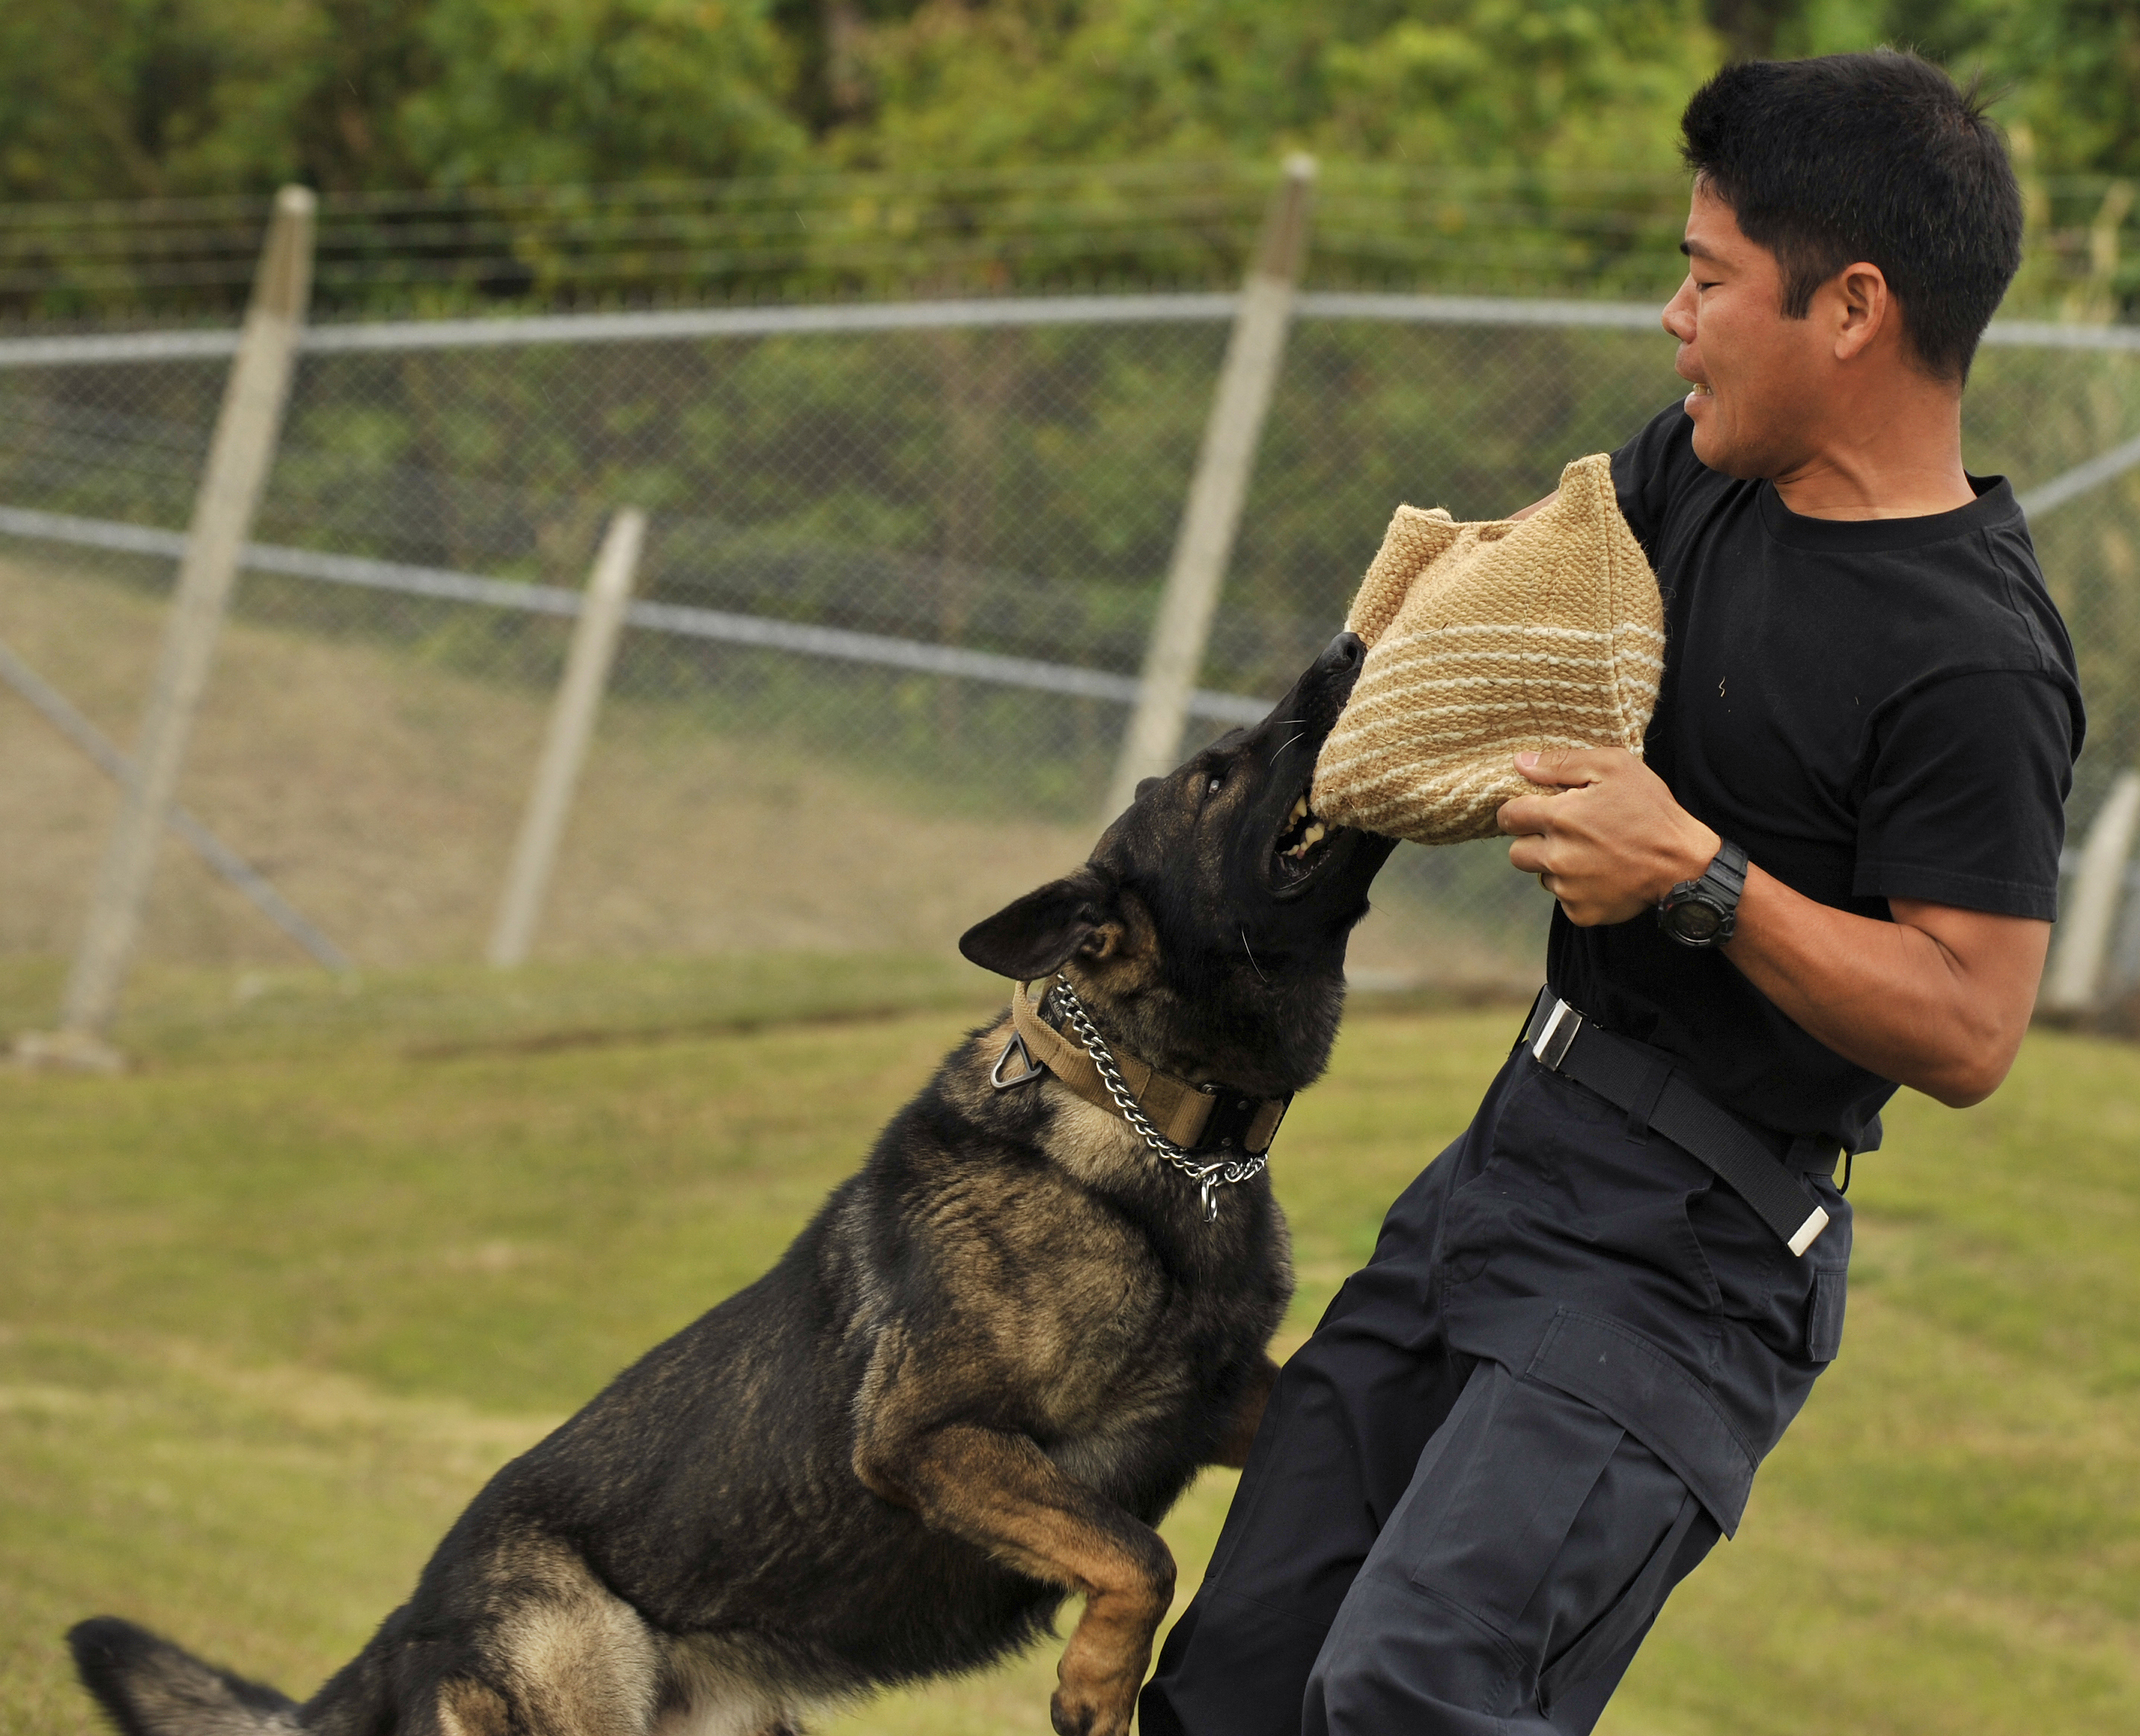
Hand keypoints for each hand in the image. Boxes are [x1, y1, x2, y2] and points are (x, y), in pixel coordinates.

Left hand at [1496, 748, 1720, 925]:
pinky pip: (1564, 899)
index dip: (1519, 812)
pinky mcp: (1581, 912)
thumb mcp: (1614, 768)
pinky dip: (1576, 890)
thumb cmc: (1651, 811)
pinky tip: (1601, 875)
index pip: (1508, 817)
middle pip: (1516, 852)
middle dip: (1533, 842)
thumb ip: (1562, 763)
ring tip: (1591, 854)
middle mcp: (1557, 857)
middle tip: (1566, 835)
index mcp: (1559, 818)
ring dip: (1556, 866)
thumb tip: (1519, 763)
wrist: (1685, 864)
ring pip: (1541, 876)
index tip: (1535, 811)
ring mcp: (1568, 889)